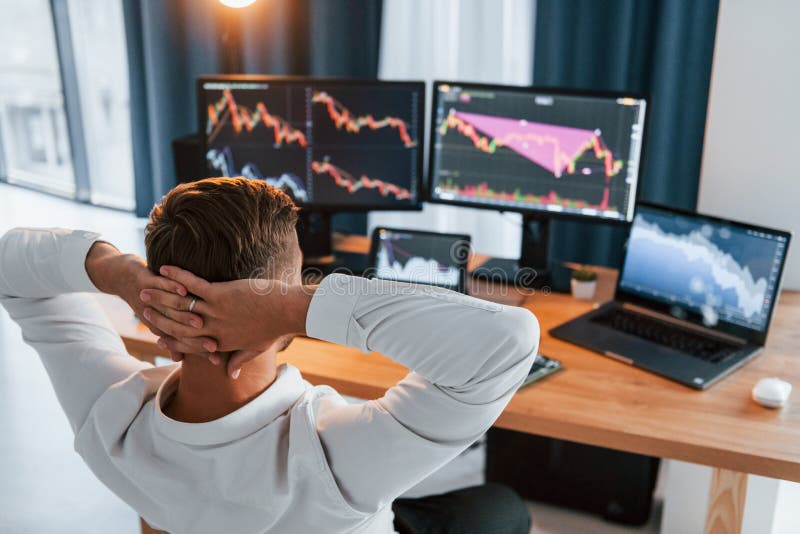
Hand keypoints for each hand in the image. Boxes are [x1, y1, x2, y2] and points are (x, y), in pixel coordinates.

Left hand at [85, 242, 215, 357]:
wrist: (119, 277)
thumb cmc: (148, 299)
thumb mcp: (160, 318)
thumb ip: (173, 336)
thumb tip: (179, 359)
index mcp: (161, 327)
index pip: (183, 342)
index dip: (199, 350)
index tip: (216, 358)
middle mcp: (154, 317)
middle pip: (177, 331)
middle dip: (196, 340)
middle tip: (213, 346)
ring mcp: (149, 299)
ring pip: (169, 309)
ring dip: (184, 317)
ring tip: (200, 322)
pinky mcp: (144, 281)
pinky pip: (159, 285)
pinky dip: (171, 287)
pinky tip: (185, 289)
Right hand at [140, 265, 313, 375]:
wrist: (289, 311)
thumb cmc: (276, 327)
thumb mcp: (257, 348)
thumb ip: (240, 361)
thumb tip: (231, 376)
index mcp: (220, 342)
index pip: (188, 342)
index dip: (170, 338)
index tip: (156, 334)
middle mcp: (213, 330)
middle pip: (178, 324)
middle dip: (158, 317)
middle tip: (142, 308)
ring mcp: (216, 312)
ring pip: (180, 304)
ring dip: (161, 294)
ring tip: (145, 288)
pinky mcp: (221, 294)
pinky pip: (192, 285)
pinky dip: (177, 276)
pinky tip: (164, 268)